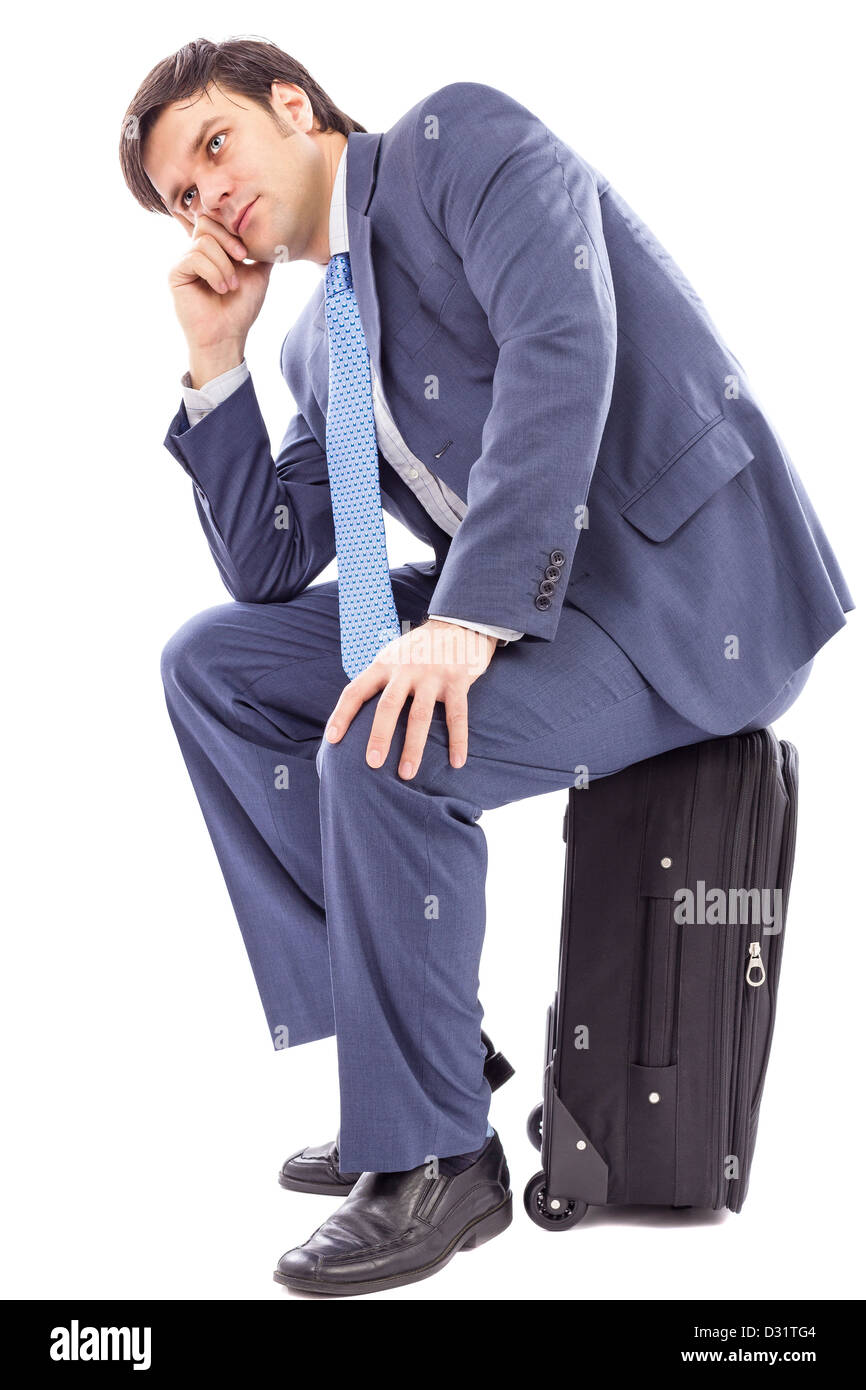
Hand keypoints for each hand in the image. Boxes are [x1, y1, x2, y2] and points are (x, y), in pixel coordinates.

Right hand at [168, 211, 271, 372]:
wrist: (227, 336)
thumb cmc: (240, 310)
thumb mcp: (258, 275)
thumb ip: (261, 253)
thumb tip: (274, 236)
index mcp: (213, 250)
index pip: (217, 220)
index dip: (233, 230)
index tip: (248, 253)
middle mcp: (196, 252)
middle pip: (206, 222)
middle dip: (228, 240)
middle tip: (243, 260)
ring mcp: (184, 262)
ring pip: (203, 242)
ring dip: (224, 265)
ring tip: (232, 286)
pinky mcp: (175, 273)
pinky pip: (193, 258)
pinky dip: (213, 272)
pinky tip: (221, 289)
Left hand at [324, 620, 497, 777]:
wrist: (459, 623)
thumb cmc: (420, 648)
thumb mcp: (393, 655)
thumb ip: (378, 679)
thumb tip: (355, 713)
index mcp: (384, 664)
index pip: (356, 690)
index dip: (342, 715)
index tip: (332, 740)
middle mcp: (405, 669)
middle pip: (388, 706)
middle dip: (379, 736)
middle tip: (372, 763)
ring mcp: (432, 675)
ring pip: (420, 716)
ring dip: (413, 747)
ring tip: (407, 774)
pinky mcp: (457, 680)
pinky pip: (457, 716)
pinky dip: (458, 741)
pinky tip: (457, 762)